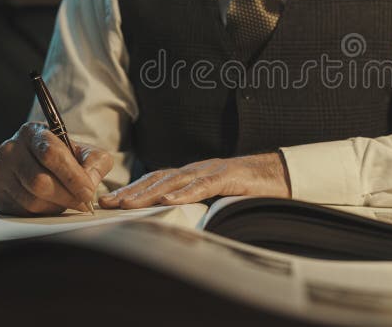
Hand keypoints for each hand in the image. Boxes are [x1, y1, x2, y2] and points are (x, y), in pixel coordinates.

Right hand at [0, 122, 112, 215]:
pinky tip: (49, 204)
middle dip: (67, 197)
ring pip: (31, 200)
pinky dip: (41, 213)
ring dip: (55, 207)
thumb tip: (89, 182)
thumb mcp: (85, 152)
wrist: (35, 162)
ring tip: (66, 202)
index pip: (52, 154)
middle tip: (82, 204)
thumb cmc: (62, 157)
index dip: (72, 177)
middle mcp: (10, 148)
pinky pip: (20, 210)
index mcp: (33, 132)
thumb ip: (95, 163)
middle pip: (39, 182)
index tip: (88, 192)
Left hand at [98, 153, 290, 208]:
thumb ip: (199, 204)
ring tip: (128, 204)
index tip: (110, 201)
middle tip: (107, 203)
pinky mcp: (231, 177)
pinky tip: (169, 200)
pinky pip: (205, 185)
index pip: (158, 179)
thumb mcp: (219, 198)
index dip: (134, 188)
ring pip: (176, 180)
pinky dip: (185, 192)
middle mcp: (200, 169)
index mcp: (195, 174)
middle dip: (131, 191)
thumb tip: (174, 222)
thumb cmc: (252, 189)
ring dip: (149, 192)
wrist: (285, 175)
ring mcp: (214, 171)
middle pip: (159, 178)